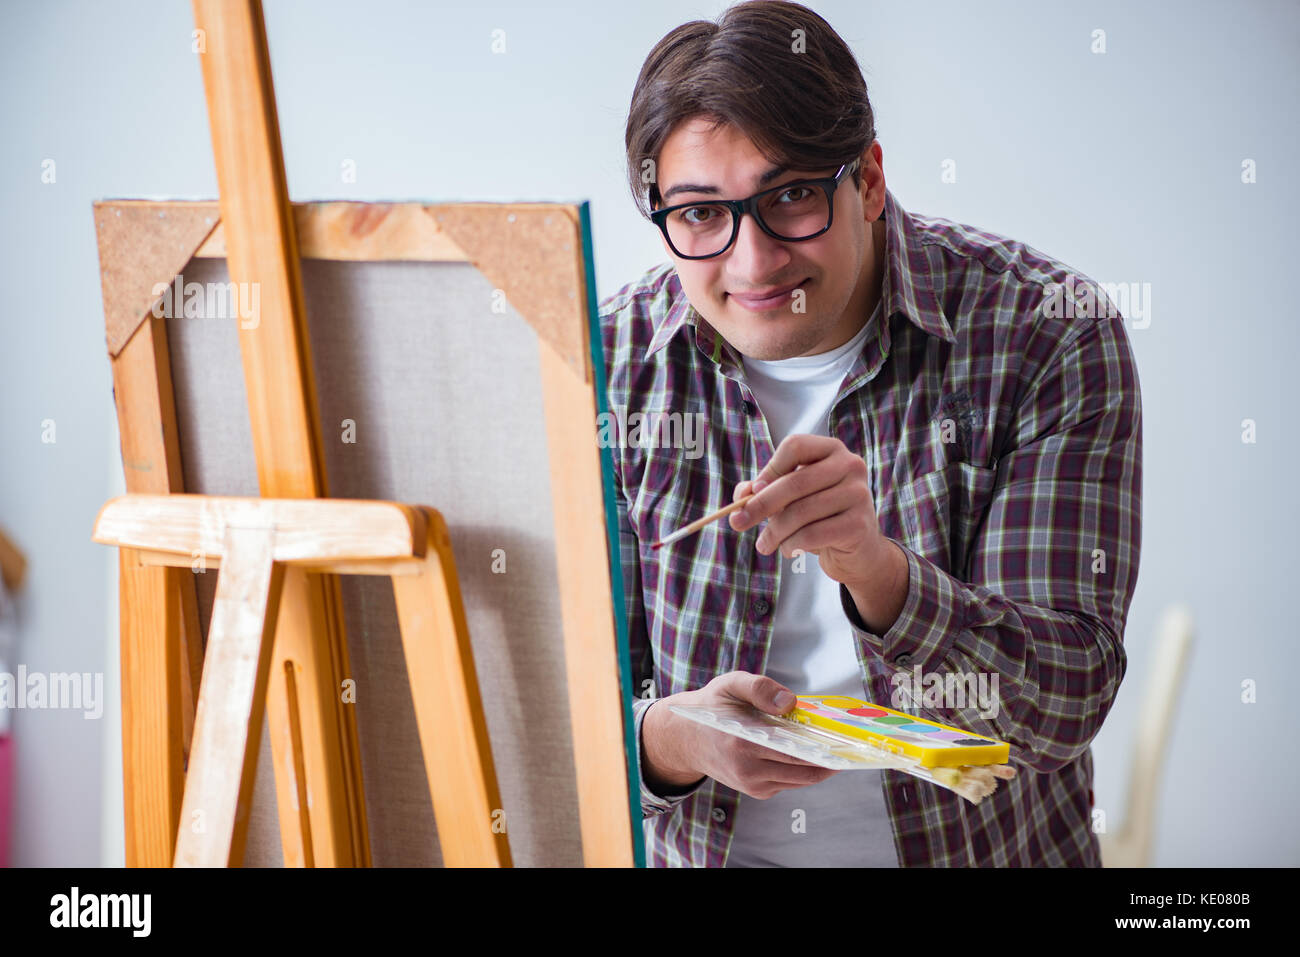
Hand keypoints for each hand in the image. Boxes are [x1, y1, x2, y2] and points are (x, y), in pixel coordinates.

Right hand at [641, 671, 840, 799]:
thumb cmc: (712, 707)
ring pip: (802, 779)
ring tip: (840, 748)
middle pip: (805, 769)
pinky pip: (791, 781)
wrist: (686, 738)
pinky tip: (814, 752)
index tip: (847, 743)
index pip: (795, 752)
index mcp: (743, 743)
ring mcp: (753, 784)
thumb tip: (790, 702)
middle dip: (831, 758)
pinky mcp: (757, 791)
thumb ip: (759, 688)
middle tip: (853, 746)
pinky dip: (805, 769)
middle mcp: (748, 769)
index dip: (825, 749)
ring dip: (821, 765)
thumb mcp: (730, 684)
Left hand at [728, 434, 892, 590]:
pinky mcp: (859, 524)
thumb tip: (742, 495)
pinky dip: (792, 545)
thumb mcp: (791, 499)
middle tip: (738, 523)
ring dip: (774, 532)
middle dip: (760, 505)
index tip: (751, 492)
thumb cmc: (819, 517)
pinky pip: (813, 534)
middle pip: (795, 482)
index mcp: (832, 450)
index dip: (769, 469)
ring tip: (764, 544)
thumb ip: (764, 491)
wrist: (857, 550)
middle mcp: (850, 466)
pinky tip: (789, 550)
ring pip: (801, 512)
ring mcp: (858, 494)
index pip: (795, 446)